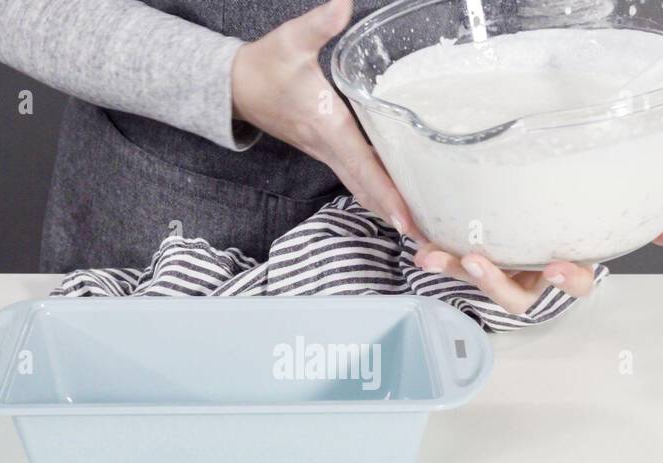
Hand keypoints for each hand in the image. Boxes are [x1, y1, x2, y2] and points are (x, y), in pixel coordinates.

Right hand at [232, 0, 423, 240]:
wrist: (234, 86)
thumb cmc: (263, 65)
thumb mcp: (291, 41)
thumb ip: (319, 25)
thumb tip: (341, 5)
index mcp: (327, 127)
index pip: (363, 167)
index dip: (386, 194)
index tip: (407, 219)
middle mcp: (329, 147)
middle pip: (367, 189)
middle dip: (395, 214)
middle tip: (428, 240)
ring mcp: (327, 152)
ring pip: (362, 188)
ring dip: (387, 208)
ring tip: (420, 228)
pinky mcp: (327, 149)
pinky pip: (356, 178)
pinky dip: (377, 193)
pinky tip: (397, 198)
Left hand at [413, 221, 662, 312]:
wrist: (513, 204)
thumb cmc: (562, 216)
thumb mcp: (601, 213)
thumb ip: (646, 225)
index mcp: (563, 263)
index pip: (574, 281)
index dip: (567, 278)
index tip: (558, 264)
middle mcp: (528, 272)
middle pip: (517, 292)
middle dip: (497, 281)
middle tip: (481, 261)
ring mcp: (496, 267)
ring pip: (476, 278)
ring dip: (456, 268)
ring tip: (437, 255)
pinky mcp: (464, 255)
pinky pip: (446, 257)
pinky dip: (432, 248)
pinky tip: (416, 233)